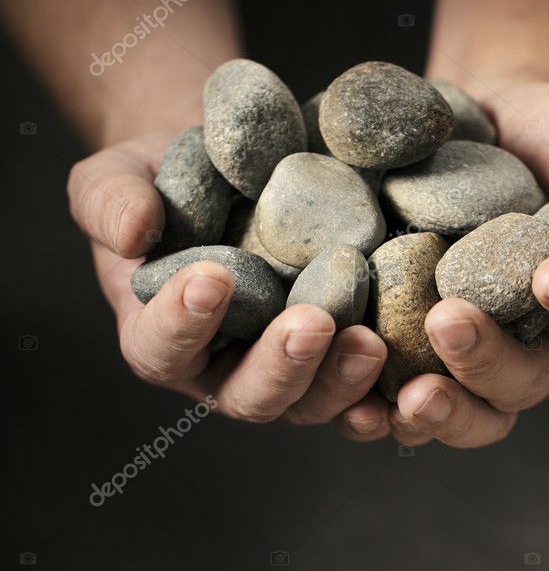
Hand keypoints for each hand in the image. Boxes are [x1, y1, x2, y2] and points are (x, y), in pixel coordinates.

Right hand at [67, 134, 387, 426]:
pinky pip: (363, 388)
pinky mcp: (338, 352)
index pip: (162, 346)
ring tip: (371, 341)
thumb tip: (133, 231)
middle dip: (281, 365)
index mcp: (162, 335)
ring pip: (312, 401)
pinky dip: (387, 389)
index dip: (182, 322)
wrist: (231, 170)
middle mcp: (225, 367)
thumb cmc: (164, 177)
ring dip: (342, 380)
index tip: (210, 276)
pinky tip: (417, 373)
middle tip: (312, 323)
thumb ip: (110, 203)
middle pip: (249, 394)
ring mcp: (287, 366)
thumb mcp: (116, 177)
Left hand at [337, 80, 548, 448]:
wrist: (473, 128)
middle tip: (448, 322)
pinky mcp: (407, 349)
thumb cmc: (544, 128)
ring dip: (435, 411)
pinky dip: (371, 405)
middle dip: (486, 364)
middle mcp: (530, 338)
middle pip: (523, 382)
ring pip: (465, 412)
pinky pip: (393, 397)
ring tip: (405, 395)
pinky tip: (349, 401)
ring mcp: (467, 352)